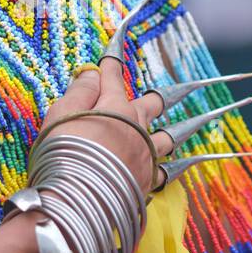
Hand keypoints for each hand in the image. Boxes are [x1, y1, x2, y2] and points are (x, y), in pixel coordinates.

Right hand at [36, 57, 172, 197]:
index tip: (113, 50)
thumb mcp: (59, 115)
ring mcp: (145, 155)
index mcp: (113, 107)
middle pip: (152, 103)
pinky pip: (168, 171)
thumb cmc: (62, 154)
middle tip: (164, 90)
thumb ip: (78, 93)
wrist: (76, 201)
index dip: (110, 64)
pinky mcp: (147, 181)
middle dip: (154, 95)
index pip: (112, 77)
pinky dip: (174, 166)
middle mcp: (135, 127)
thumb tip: (92, 74)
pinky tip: (181, 165)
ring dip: (177, 128)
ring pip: (168, 137)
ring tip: (192, 124)